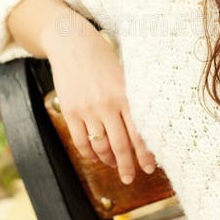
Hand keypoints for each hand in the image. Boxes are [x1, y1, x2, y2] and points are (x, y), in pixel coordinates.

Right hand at [45, 22, 156, 184]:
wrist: (71, 42)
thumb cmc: (102, 57)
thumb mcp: (124, 74)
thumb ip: (131, 99)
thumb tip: (143, 129)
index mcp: (125, 94)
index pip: (139, 132)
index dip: (145, 154)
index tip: (150, 168)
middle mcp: (106, 104)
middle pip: (120, 144)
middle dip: (127, 165)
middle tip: (131, 178)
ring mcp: (86, 109)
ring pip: (100, 146)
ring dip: (108, 160)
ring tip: (114, 166)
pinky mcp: (70, 111)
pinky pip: (80, 141)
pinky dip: (88, 153)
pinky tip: (95, 157)